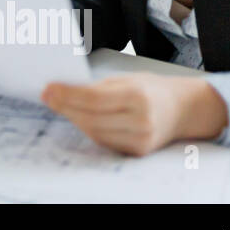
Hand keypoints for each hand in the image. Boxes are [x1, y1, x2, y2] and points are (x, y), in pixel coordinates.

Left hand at [40, 73, 229, 155]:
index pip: (94, 98)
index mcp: (138, 96)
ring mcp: (140, 139)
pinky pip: (104, 140)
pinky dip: (88, 128)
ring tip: (59, 104)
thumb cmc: (152, 90)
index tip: (48, 89)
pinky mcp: (137, 151)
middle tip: (47, 96)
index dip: (67, 95)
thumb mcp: (127, 79)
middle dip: (65, 107)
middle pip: (91, 117)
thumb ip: (98, 86)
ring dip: (73, 117)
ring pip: (94, 131)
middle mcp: (141, 120)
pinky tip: (78, 117)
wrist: (182, 110)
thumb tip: (64, 90)